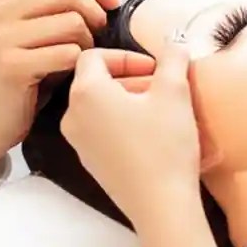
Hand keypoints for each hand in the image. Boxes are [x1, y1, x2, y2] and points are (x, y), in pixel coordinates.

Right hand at [0, 0, 122, 178]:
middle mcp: (1, 10)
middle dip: (95, 14)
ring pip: (72, 23)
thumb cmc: (23, 80)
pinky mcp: (11, 65)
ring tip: (80, 61)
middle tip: (99, 38)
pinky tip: (71, 76)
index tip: (115, 4)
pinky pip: (66, 54)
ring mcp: (3, 37)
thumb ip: (61, 12)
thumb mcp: (39, 36)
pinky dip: (79, 65)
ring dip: (87, 43)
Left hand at [61, 42, 203, 232]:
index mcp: (86, 93)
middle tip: (160, 83)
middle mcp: (73, 116)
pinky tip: (150, 130)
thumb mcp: (174, 92)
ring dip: (127, 97)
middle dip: (130, 76)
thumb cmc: (163, 147)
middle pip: (95, 79)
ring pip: (98, 104)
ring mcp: (79, 141)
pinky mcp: (90, 161)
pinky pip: (100, 128)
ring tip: (158, 107)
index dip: (126, 55)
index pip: (93, 55)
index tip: (152, 66)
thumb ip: (172, 58)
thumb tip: (174, 41)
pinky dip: (121, 120)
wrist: (161, 204)